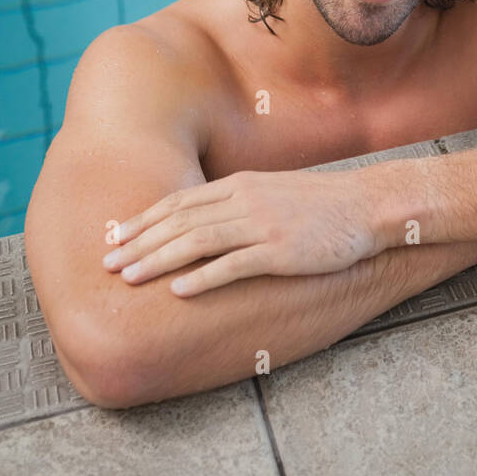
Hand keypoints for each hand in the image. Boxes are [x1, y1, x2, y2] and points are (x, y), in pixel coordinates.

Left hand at [101, 169, 379, 294]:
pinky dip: (201, 277)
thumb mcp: (275, 193)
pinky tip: (178, 290)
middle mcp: (245, 201)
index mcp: (241, 186)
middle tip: (107, 263)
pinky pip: (233, 265)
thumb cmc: (324, 205)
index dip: (144, 219)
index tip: (116, 236)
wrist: (369, 205)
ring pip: (197, 241)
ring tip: (129, 278)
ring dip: (157, 259)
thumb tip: (209, 221)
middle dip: (139, 243)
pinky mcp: (281, 251)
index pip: (180, 202)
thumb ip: (241, 203)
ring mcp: (262, 225)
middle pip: (179, 221)